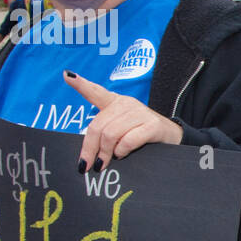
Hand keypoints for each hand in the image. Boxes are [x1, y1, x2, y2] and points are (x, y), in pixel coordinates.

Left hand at [64, 70, 182, 170]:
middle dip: (90, 149)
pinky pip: (128, 140)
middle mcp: (126, 104)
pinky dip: (122, 151)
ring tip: (109, 160)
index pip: (96, 92)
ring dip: (106, 152)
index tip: (67, 76)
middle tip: (89, 165)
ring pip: (111, 134)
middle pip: (98, 126)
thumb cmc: (143, 136)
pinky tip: (123, 154)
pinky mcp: (152, 125)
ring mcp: (140, 113)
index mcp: (116, 103)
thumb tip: (87, 156)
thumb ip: (106, 134)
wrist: (173, 138)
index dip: (81, 84)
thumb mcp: (123, 130)